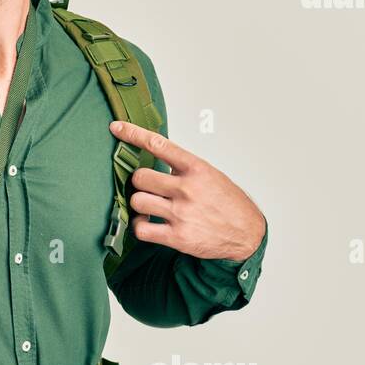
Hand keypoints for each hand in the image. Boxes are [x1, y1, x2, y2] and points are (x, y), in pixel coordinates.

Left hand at [109, 120, 265, 262]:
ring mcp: (181, 213)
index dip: (133, 134)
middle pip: (140, 177)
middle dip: (139, 182)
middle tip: (149, 188)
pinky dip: (140, 226)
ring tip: (150, 207)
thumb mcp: (210, 175)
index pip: (159, 144)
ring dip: (139, 204)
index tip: (117, 128)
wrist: (248, 233)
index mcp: (196, 169)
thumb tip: (153, 158)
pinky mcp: (177, 237)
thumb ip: (183, 168)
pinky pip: (141, 229)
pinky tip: (149, 224)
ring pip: (137, 201)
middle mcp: (188, 189)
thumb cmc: (228, 203)